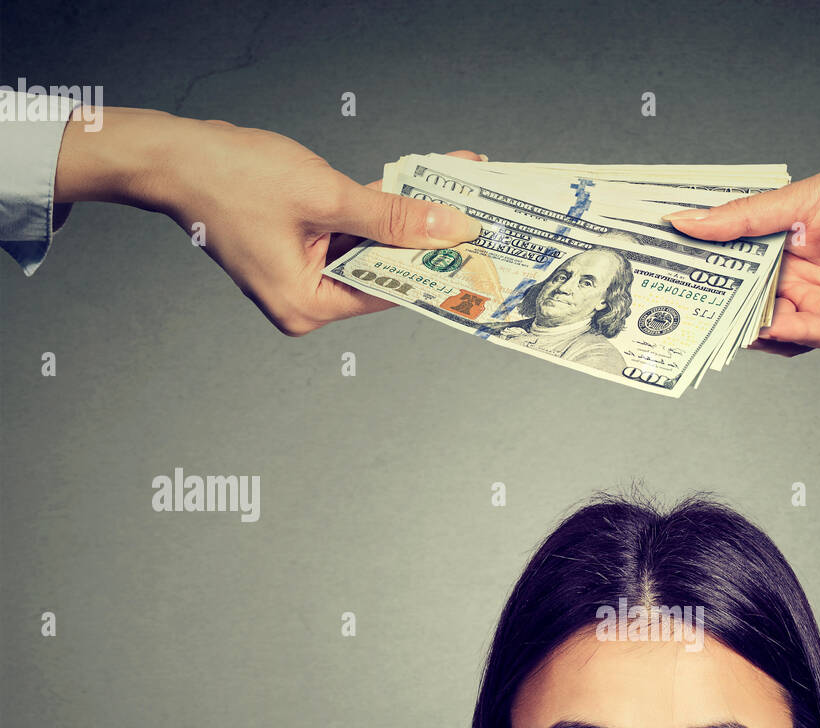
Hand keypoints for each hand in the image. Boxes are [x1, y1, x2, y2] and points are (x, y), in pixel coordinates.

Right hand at [54, 107, 485, 334]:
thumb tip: (445, 228)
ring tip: (445, 198)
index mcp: (308, 306)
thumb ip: (391, 217)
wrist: (172, 156)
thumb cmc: (229, 177)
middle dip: (420, 241)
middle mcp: (304, 304)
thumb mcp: (325, 196)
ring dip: (401, 223)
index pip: (388, 291)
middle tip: (467, 217)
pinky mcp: (296, 255)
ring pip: (368, 252)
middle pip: (380, 272)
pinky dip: (373, 217)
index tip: (473, 251)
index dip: (432, 267)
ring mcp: (300, 281)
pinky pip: (347, 238)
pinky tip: (408, 194)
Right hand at [665, 123, 819, 352]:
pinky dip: (794, 334)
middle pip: (758, 308)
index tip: (677, 285)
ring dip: (755, 330)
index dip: (711, 283)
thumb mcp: (802, 199)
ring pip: (784, 331)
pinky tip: (772, 326)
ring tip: (725, 325)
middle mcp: (810, 285)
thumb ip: (744, 219)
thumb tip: (686, 222)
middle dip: (725, 314)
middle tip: (689, 315)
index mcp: (792, 252)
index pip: (741, 276)